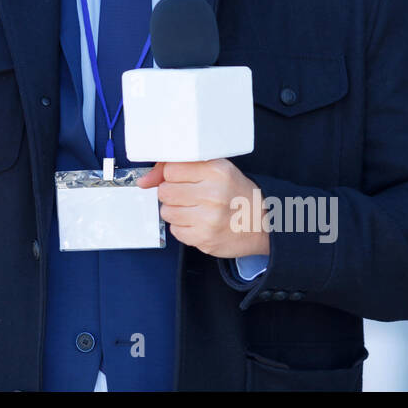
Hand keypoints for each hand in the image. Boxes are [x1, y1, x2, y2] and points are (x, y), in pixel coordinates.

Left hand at [136, 159, 269, 258]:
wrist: (263, 224)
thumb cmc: (235, 193)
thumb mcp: (215, 170)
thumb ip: (178, 168)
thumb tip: (143, 181)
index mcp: (216, 171)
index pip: (170, 170)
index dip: (172, 175)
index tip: (183, 179)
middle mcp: (213, 194)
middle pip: (165, 191)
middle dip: (172, 194)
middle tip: (189, 196)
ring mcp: (209, 219)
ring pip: (166, 212)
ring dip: (176, 211)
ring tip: (195, 209)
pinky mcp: (205, 239)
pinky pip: (175, 231)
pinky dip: (183, 228)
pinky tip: (199, 223)